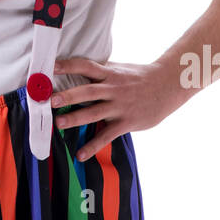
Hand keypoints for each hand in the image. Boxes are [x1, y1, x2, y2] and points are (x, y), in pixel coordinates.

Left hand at [50, 57, 177, 161]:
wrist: (168, 86)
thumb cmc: (141, 77)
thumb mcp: (121, 69)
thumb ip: (102, 71)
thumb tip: (80, 69)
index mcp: (110, 73)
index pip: (86, 66)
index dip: (69, 65)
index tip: (52, 67)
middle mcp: (113, 89)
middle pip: (88, 91)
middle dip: (69, 96)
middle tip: (51, 100)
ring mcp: (120, 106)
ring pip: (94, 113)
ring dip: (75, 119)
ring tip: (58, 124)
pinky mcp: (126, 122)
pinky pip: (107, 135)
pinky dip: (93, 146)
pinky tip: (80, 154)